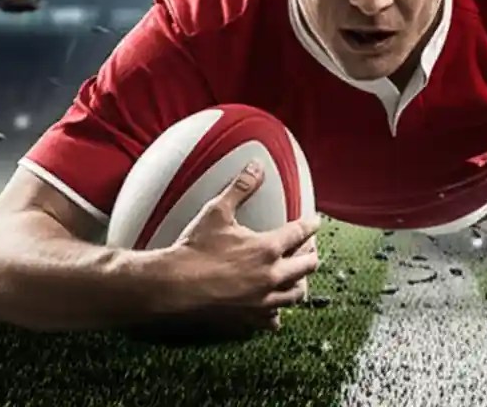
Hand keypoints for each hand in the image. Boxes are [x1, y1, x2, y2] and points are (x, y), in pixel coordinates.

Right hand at [162, 161, 320, 329]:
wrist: (173, 286)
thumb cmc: (194, 249)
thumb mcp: (217, 212)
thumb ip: (240, 188)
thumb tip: (255, 167)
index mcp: (268, 248)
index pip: (301, 232)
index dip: (310, 224)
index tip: (314, 222)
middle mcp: (272, 276)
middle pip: (308, 265)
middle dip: (311, 253)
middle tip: (309, 248)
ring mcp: (263, 301)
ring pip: (296, 294)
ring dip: (300, 283)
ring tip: (298, 276)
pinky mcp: (250, 319)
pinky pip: (274, 320)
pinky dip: (277, 312)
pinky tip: (275, 307)